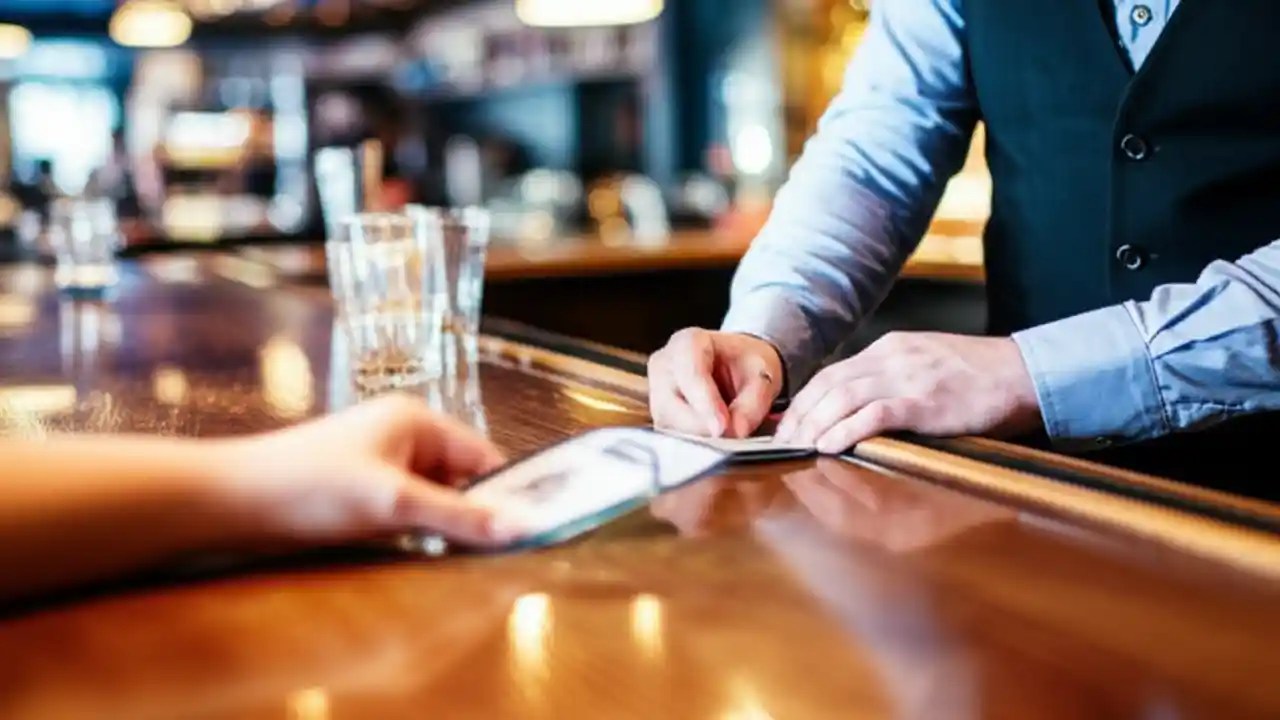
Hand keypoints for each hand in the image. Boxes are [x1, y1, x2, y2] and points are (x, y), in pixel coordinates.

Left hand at [223, 395, 517, 547]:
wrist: (230, 501)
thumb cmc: (311, 487)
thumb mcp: (393, 503)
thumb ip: (460, 516)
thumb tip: (522, 527)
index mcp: (417, 420)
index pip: (483, 455)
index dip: (504, 492)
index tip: (524, 532)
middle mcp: (402, 434)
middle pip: (461, 476)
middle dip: (471, 511)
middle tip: (485, 552)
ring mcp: (379, 461)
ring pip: (433, 495)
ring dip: (440, 523)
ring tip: (443, 551)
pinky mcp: (358, 488)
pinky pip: (405, 507)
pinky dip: (413, 528)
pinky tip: (408, 547)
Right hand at [647, 329, 784, 437]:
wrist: (737, 368)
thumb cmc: (747, 364)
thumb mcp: (762, 375)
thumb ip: (753, 402)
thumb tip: (736, 431)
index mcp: (687, 342)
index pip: (689, 373)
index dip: (705, 403)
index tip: (723, 427)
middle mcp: (663, 365)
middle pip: (671, 404)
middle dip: (702, 427)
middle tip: (732, 438)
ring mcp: (656, 393)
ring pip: (669, 425)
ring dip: (699, 438)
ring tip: (729, 436)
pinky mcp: (660, 417)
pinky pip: (672, 437)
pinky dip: (696, 444)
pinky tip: (716, 443)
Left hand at [775, 332, 1041, 452]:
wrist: (1025, 373)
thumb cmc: (980, 377)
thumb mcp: (927, 364)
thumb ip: (892, 379)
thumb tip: (857, 407)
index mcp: (891, 348)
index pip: (832, 373)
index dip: (804, 400)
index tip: (786, 423)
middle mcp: (892, 357)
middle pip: (828, 384)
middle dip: (799, 415)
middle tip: (780, 441)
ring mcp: (908, 378)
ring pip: (842, 398)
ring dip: (814, 425)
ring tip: (796, 447)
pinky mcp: (925, 402)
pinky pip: (874, 415)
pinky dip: (845, 431)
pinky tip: (828, 446)